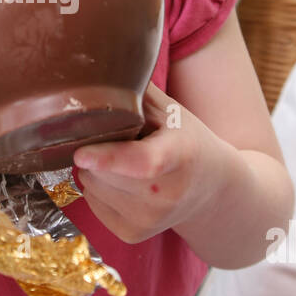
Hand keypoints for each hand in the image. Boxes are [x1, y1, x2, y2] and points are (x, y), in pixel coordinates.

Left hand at [71, 80, 228, 244]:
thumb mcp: (171, 111)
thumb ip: (135, 90)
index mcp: (180, 156)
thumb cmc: (187, 140)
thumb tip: (95, 60)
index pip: (142, 163)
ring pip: (91, 186)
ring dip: (94, 169)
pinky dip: (97, 188)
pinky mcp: (133, 235)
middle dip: (96, 150)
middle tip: (117, 138)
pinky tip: (122, 181)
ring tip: (124, 159)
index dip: (109, 158)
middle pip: (103, 172)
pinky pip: (92, 203)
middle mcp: (165, 195)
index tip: (81, 152)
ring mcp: (149, 220)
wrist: (214, 190)